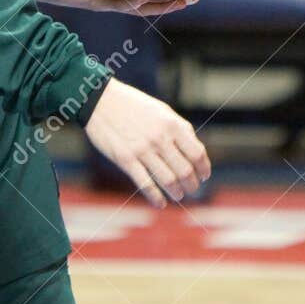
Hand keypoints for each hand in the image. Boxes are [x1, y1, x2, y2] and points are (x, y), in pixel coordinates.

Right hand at [84, 78, 209, 207]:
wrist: (101, 100)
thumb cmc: (134, 105)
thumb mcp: (162, 111)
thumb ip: (179, 130)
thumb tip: (194, 153)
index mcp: (172, 125)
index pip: (197, 154)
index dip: (203, 168)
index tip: (203, 176)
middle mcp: (160, 138)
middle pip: (185, 170)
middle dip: (192, 184)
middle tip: (191, 189)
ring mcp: (142, 150)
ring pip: (168, 180)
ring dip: (176, 192)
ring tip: (178, 195)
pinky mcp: (126, 159)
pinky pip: (146, 185)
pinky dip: (156, 198)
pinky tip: (161, 203)